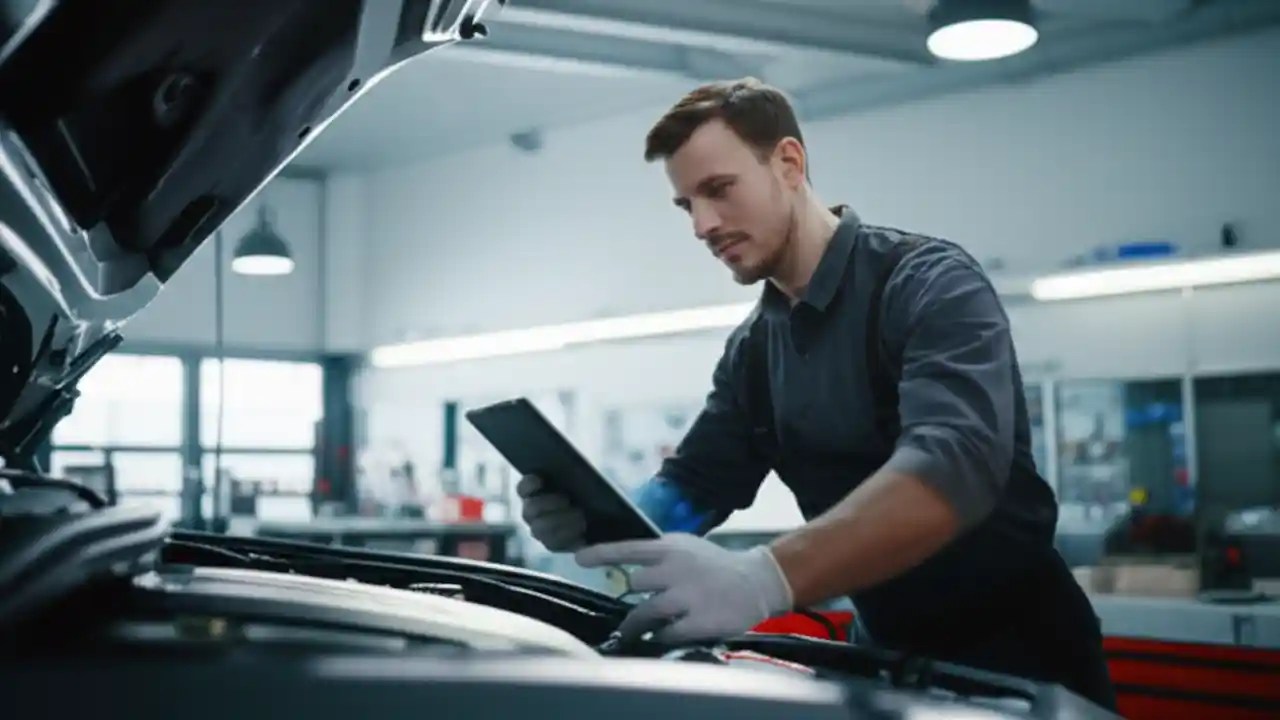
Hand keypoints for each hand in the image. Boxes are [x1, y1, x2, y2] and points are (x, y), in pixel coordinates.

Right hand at [516, 474, 586, 551]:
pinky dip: (568, 537)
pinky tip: (582, 531)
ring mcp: (539, 530)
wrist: (600, 515)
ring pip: (540, 529)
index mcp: (532, 492)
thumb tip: (567, 469)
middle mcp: (530, 512)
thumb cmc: (587, 490)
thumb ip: (569, 472)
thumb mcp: (580, 478)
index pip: (523, 488)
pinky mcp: (552, 545)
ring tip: (580, 515)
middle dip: (547, 503)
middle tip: (566, 499)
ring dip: (561, 521)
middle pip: (530, 509)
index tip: (539, 479)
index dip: (528, 484)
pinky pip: (553, 544)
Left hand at [575, 534, 793, 643]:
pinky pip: (665, 633)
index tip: (579, 558)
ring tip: (633, 630)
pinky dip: (659, 635)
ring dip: (636, 623)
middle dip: (635, 595)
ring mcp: (688, 595)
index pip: (629, 548)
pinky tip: (664, 633)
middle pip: (634, 584)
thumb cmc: (715, 565)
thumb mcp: (686, 547)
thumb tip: (626, 568)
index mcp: (671, 548)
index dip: (602, 553)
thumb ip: (657, 556)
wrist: (757, 580)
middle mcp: (677, 568)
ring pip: (645, 612)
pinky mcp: (699, 620)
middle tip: (641, 603)